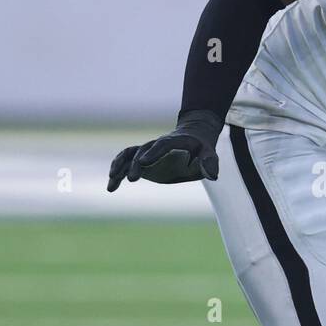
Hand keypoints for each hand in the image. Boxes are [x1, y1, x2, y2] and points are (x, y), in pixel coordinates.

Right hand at [107, 110, 223, 191]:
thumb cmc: (202, 148)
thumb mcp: (210, 153)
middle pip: (142, 151)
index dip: (152, 153)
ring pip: (128, 155)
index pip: (162, 145)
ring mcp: (147, 152)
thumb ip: (210, 163)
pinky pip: (126, 163)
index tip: (143, 162)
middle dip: (134, 164)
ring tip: (112, 183)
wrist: (192, 138)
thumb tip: (213, 176)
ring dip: (119, 166)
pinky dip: (117, 172)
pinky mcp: (142, 161)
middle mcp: (156, 145)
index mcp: (173, 141)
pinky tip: (111, 187)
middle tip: (130, 179)